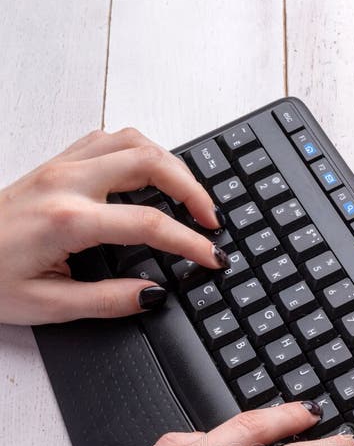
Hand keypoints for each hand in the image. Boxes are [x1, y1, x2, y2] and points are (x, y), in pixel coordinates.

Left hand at [0, 127, 226, 324]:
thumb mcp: (49, 306)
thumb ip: (108, 301)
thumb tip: (153, 294)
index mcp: (67, 220)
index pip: (148, 223)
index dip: (189, 242)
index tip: (212, 257)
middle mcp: (66, 181)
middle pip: (150, 161)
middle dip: (192, 189)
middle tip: (212, 220)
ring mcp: (60, 166)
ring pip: (132, 140)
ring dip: (171, 163)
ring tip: (190, 197)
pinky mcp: (55, 163)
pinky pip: (108, 139)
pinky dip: (142, 151)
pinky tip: (153, 175)